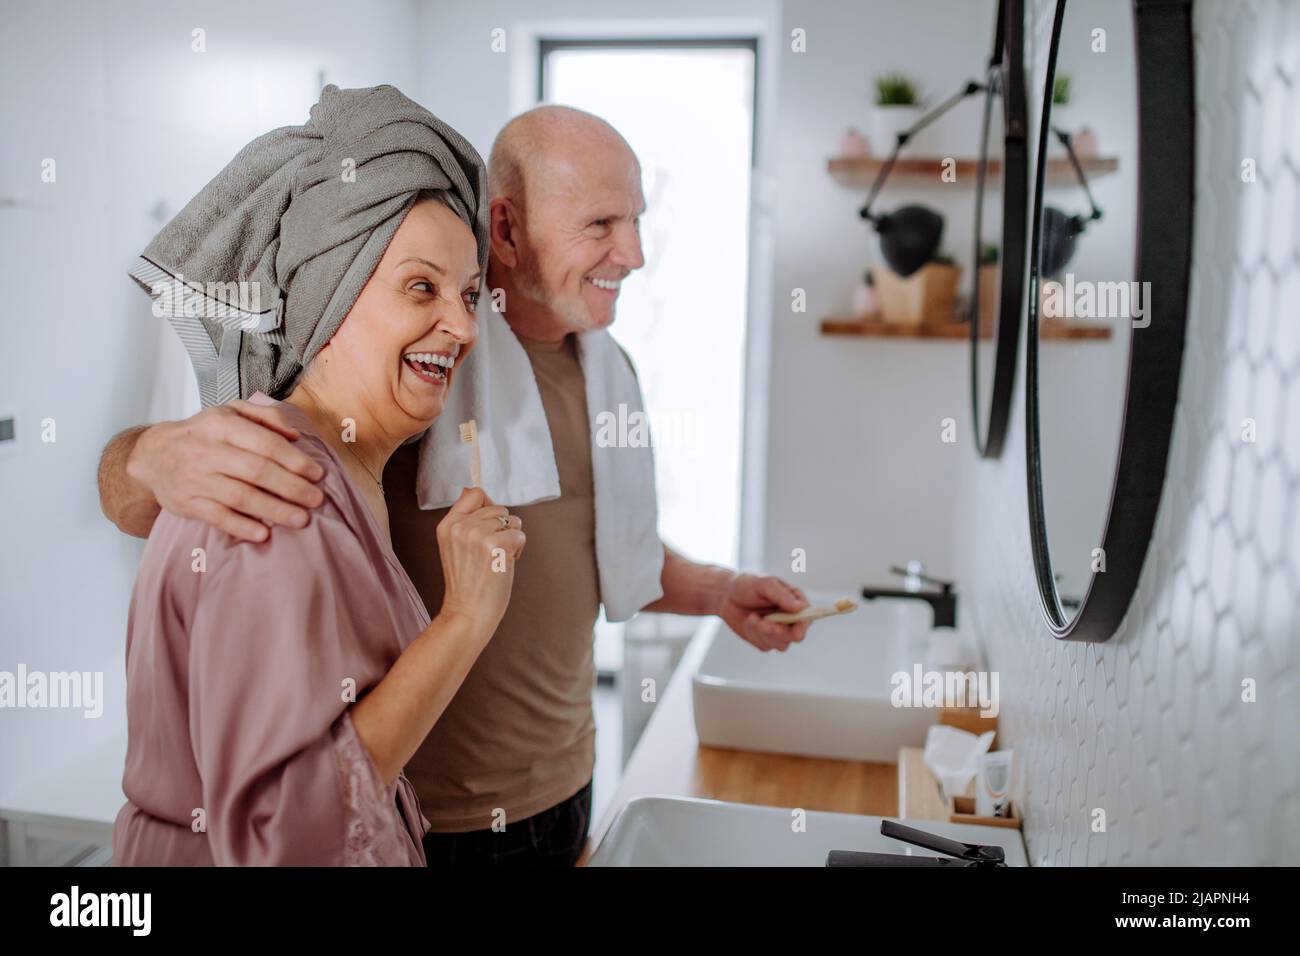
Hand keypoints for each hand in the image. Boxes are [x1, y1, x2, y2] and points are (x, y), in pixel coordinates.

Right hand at [128, 401, 326, 541]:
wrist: (153, 456)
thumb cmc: (202, 434)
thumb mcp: (230, 412)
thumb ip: (266, 417)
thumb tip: (295, 435)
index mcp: (222, 425)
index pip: (265, 444)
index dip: (294, 460)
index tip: (317, 474)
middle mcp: (207, 451)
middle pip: (257, 471)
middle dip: (291, 487)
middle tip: (316, 499)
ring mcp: (196, 479)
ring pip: (240, 497)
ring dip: (274, 510)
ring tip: (301, 519)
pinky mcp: (187, 504)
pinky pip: (218, 517)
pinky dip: (242, 526)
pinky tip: (264, 534)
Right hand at [435, 487, 524, 640]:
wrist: (467, 613)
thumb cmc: (467, 584)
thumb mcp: (455, 546)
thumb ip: (464, 520)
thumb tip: (473, 490)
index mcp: (447, 525)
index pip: (473, 493)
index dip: (488, 506)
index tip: (489, 526)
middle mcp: (460, 526)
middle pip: (498, 508)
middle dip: (502, 528)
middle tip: (490, 554)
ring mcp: (477, 534)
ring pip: (512, 520)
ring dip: (512, 539)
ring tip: (497, 560)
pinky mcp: (496, 544)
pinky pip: (520, 534)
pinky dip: (519, 550)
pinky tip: (504, 565)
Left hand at [719, 574, 809, 651]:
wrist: (726, 595)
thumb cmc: (748, 585)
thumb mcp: (764, 583)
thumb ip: (781, 595)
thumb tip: (800, 607)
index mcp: (796, 602)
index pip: (807, 618)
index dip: (803, 625)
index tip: (793, 627)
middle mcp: (791, 619)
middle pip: (796, 636)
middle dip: (780, 631)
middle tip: (764, 623)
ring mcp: (779, 631)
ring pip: (781, 644)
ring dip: (765, 633)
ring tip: (752, 617)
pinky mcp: (765, 640)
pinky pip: (766, 646)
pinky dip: (755, 635)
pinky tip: (749, 621)